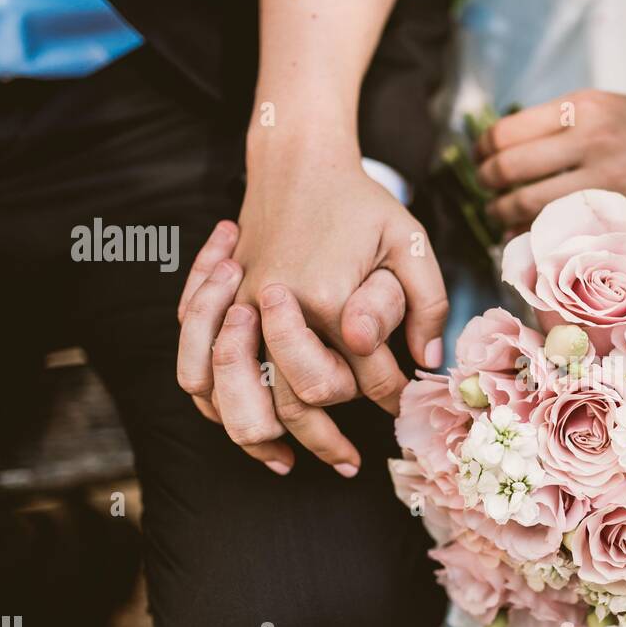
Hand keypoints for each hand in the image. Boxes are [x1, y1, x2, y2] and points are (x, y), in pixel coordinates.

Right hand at [176, 143, 446, 475]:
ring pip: (234, 394)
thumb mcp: (409, 240)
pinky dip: (213, 405)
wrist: (297, 161)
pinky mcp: (217, 302)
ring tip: (287, 465)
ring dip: (260, 438)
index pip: (361, 377)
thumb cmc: (360, 202)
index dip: (389, 399)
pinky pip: (197, 367)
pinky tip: (243, 430)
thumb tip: (428, 361)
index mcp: (327, 297)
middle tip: (350, 462)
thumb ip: (427, 301)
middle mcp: (275, 306)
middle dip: (325, 440)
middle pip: (294, 400)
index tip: (404, 409)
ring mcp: (238, 305)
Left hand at [476, 90, 625, 227]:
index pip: (505, 133)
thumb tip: (503, 148)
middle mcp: (591, 139)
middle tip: (489, 194)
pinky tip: (531, 239)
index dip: (482, 152)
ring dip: (503, 218)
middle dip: (488, 188)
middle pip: (508, 171)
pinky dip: (534, 239)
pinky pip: (559, 232)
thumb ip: (561, 124)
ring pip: (527, 207)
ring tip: (503, 220)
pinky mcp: (620, 213)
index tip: (481, 161)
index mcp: (582, 107)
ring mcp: (606, 180)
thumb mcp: (608, 107)